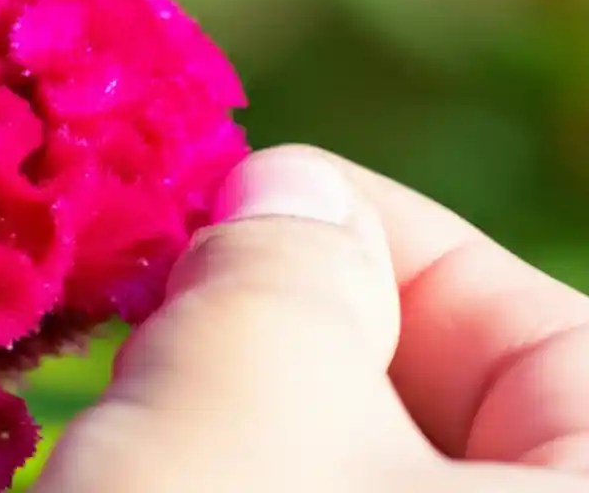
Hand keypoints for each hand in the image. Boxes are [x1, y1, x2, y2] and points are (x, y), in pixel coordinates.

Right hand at [37, 145, 588, 491]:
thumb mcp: (252, 395)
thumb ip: (289, 261)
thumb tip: (288, 192)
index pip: (542, 339)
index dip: (386, 237)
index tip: (242, 194)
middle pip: (425, 412)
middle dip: (278, 330)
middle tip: (159, 295)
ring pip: (329, 479)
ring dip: (221, 415)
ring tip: (124, 400)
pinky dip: (203, 485)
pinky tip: (113, 470)